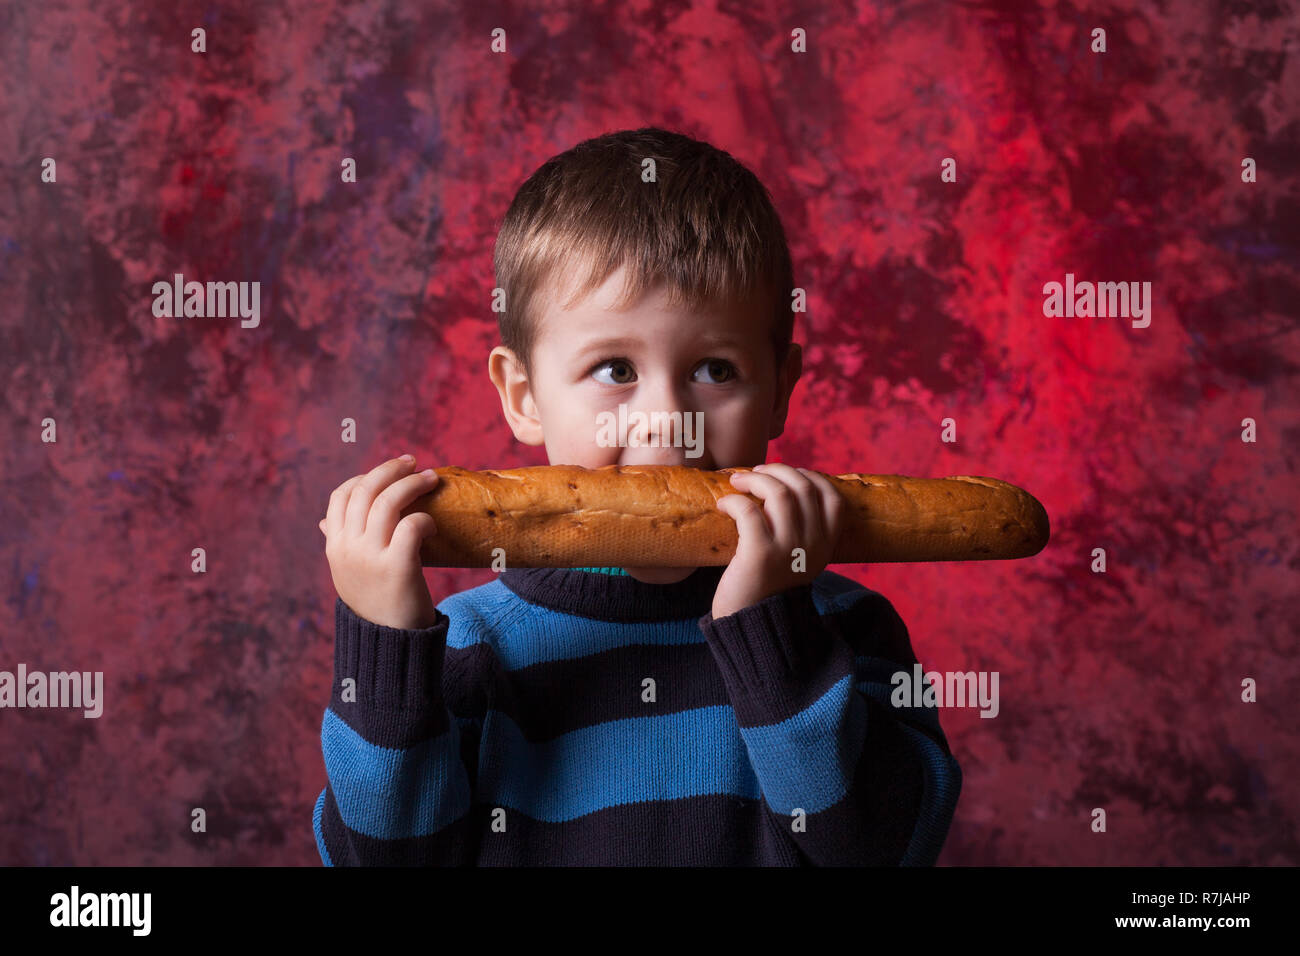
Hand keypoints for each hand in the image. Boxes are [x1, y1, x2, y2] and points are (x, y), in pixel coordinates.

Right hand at [319, 454, 442, 629]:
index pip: (341, 496)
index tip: (387, 472)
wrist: (390, 643)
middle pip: (366, 490)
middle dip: (391, 470)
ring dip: (412, 484)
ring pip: (388, 502)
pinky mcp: (397, 567)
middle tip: (414, 463)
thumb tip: (325, 521)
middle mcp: (348, 547)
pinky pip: (411, 525)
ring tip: (431, 479)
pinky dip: (424, 517)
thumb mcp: (347, 572)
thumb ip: (340, 543)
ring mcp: (370, 557)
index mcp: (334, 545)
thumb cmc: (374, 603)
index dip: (364, 477)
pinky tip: (433, 522)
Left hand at [711, 463, 845, 619]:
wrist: (753, 627)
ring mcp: (788, 549)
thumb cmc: (769, 586)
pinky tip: (723, 504)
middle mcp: (813, 545)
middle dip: (777, 471)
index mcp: (826, 545)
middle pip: (803, 487)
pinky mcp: (760, 554)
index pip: (833, 498)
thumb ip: (800, 532)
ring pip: (779, 493)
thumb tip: (781, 490)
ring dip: (755, 479)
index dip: (810, 477)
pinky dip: (734, 500)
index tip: (787, 474)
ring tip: (737, 481)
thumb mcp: (798, 560)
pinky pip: (749, 511)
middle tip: (756, 472)